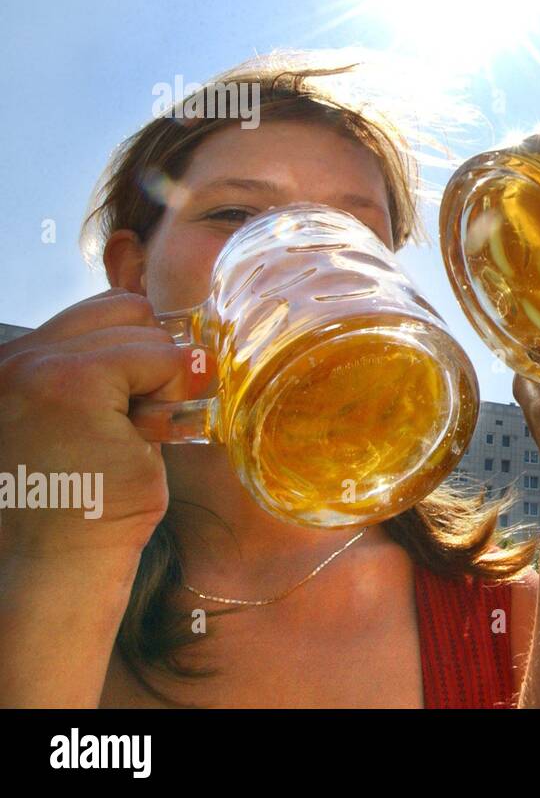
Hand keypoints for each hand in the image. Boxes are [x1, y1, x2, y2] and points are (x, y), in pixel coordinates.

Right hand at [0, 289, 196, 560]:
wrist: (57, 567)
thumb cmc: (83, 504)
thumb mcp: (90, 425)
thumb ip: (112, 375)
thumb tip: (184, 337)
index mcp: (11, 364)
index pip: (100, 312)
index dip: (139, 351)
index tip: (137, 405)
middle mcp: (14, 359)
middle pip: (127, 309)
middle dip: (153, 359)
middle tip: (140, 421)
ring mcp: (40, 367)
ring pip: (147, 333)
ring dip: (163, 382)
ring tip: (134, 435)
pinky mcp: (75, 384)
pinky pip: (162, 360)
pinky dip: (171, 395)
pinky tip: (146, 437)